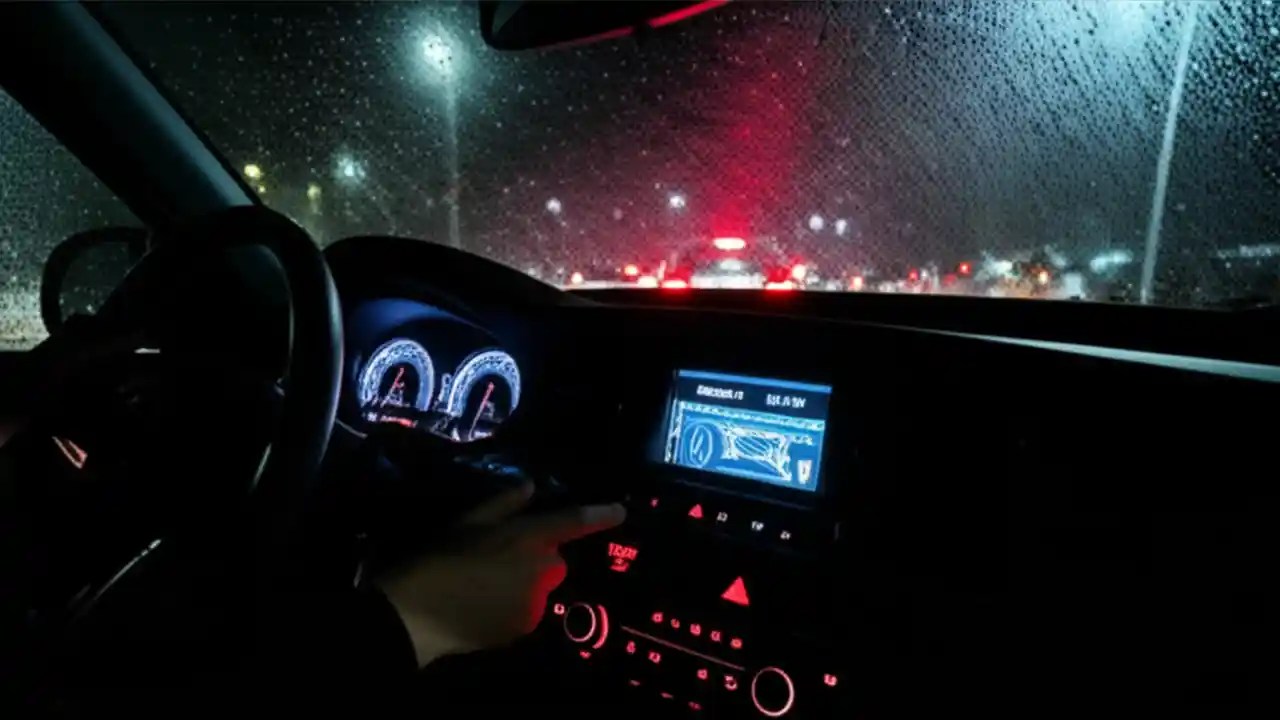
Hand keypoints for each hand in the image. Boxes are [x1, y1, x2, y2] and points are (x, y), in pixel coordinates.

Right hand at [375, 481, 624, 666]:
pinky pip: (528, 612)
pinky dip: (514, 610)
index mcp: (529, 535)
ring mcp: (537, 601)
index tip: (621, 511)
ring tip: (487, 587)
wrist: (421, 611)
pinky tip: (485, 608)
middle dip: (537, 560)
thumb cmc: (442, 557)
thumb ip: (504, 504)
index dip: (601, 515)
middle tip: (501, 561)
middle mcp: (542, 568)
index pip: (574, 521)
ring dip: (525, 586)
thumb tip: (530, 486)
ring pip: (541, 589)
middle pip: (555, 561)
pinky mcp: (527, 626)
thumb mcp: (468, 522)